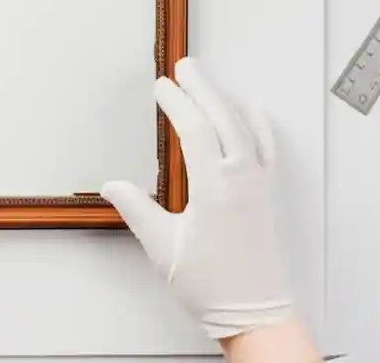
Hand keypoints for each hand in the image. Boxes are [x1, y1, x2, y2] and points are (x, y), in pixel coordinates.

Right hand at [101, 58, 293, 340]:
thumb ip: (137, 210)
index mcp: (213, 188)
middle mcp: (240, 179)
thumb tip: (113, 185)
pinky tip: (253, 111)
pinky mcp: (266, 195)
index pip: (195, 130)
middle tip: (185, 67)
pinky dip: (259, 125)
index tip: (162, 86)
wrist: (254, 312)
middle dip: (202, 89)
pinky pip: (266, 148)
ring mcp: (257, 185)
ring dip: (224, 101)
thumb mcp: (162, 248)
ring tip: (207, 82)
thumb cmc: (210, 285)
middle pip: (223, 119)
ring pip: (244, 129)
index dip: (177, 103)